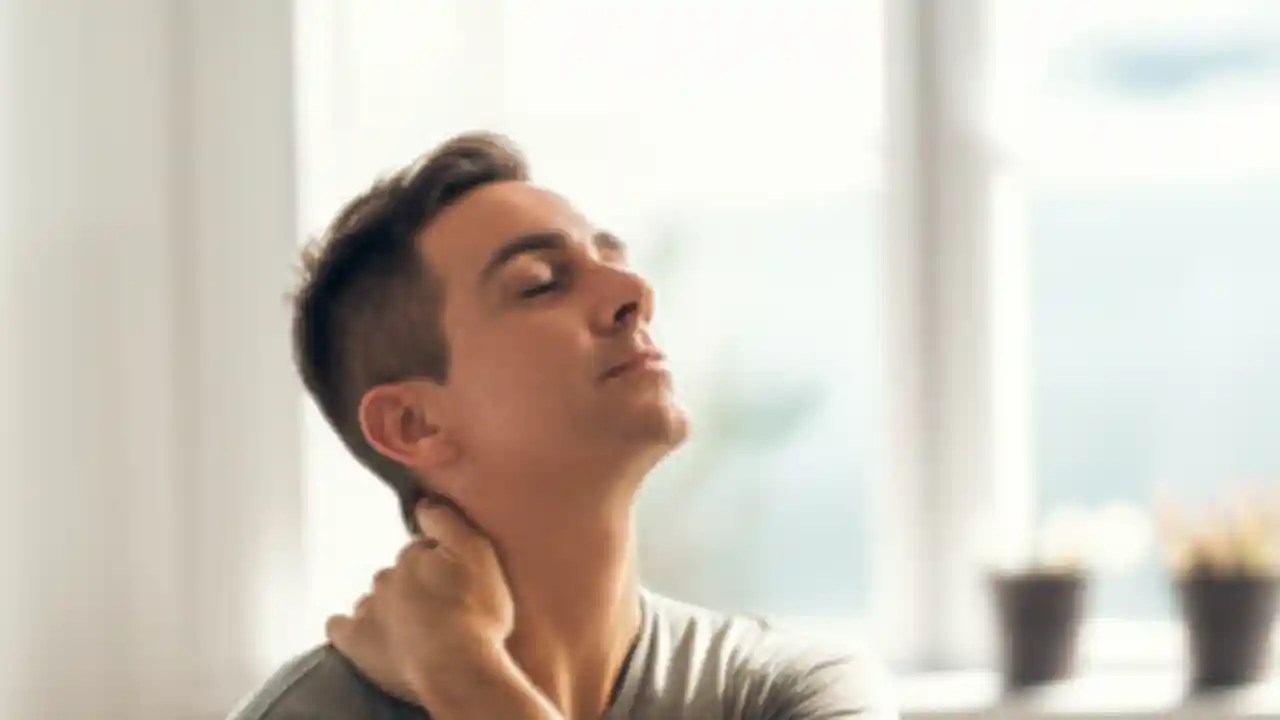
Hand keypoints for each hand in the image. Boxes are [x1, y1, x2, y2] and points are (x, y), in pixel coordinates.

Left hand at [325, 500, 519, 707]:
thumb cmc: (476, 614)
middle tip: (437, 607)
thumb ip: (449, 523)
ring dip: (387, 608)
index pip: (422, 549)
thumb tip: (424, 503)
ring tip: (412, 628)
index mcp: (415, 555)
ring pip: (373, 599)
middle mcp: (387, 577)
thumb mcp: (480, 555)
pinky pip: (340, 627)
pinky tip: (358, 632)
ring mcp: (369, 609)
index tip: (452, 578)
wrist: (456, 667)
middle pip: (397, 574)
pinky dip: (347, 627)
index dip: (438, 563)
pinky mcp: (357, 642)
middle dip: (412, 586)